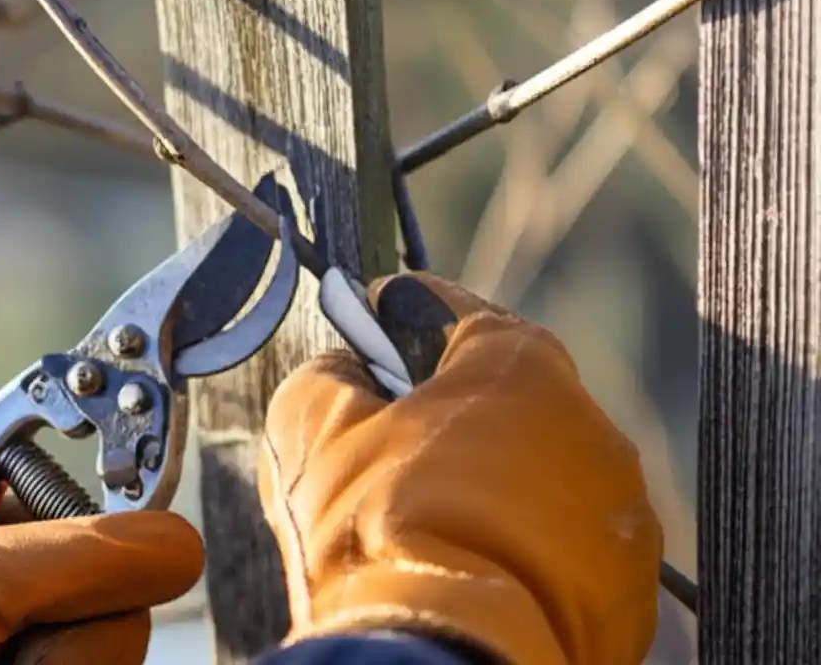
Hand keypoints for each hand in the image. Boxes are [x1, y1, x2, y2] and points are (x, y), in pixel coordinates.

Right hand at [259, 273, 661, 664]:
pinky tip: (484, 579)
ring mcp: (625, 511)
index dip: (407, 327)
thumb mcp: (313, 430)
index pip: (459, 318)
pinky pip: (573, 553)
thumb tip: (345, 369)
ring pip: (547, 482)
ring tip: (443, 538)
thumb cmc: (379, 528)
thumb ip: (331, 375)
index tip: (375, 347)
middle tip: (397, 466)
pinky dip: (533, 559)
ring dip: (502, 494)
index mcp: (519, 364)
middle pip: (510, 405)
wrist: (449, 651)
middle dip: (458, 425)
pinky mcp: (638, 589)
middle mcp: (593, 423)